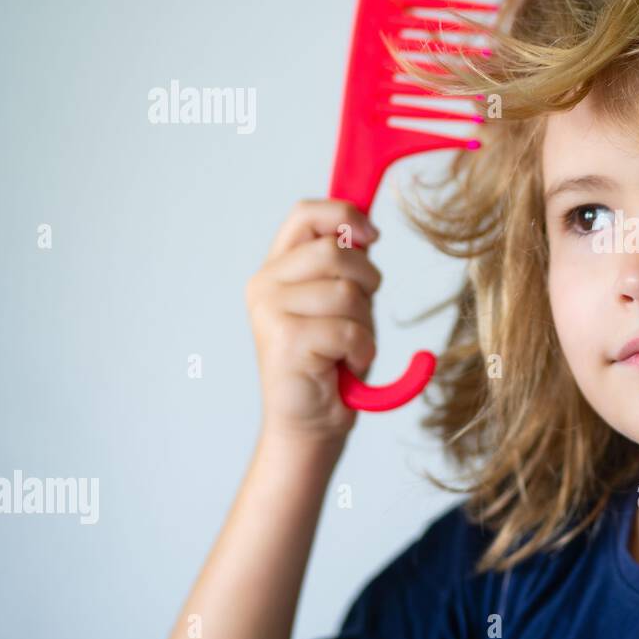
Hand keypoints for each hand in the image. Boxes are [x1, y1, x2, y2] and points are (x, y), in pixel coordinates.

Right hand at [245, 198, 382, 455]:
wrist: (309, 424)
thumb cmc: (331, 362)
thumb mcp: (343, 302)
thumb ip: (346, 266)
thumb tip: (366, 227)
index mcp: (277, 268)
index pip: (306, 214)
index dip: (345, 214)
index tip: (373, 236)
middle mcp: (265, 284)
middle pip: (337, 251)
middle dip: (367, 282)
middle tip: (359, 318)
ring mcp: (270, 311)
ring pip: (348, 292)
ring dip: (365, 325)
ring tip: (347, 347)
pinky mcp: (285, 340)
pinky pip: (350, 330)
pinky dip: (362, 351)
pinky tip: (344, 367)